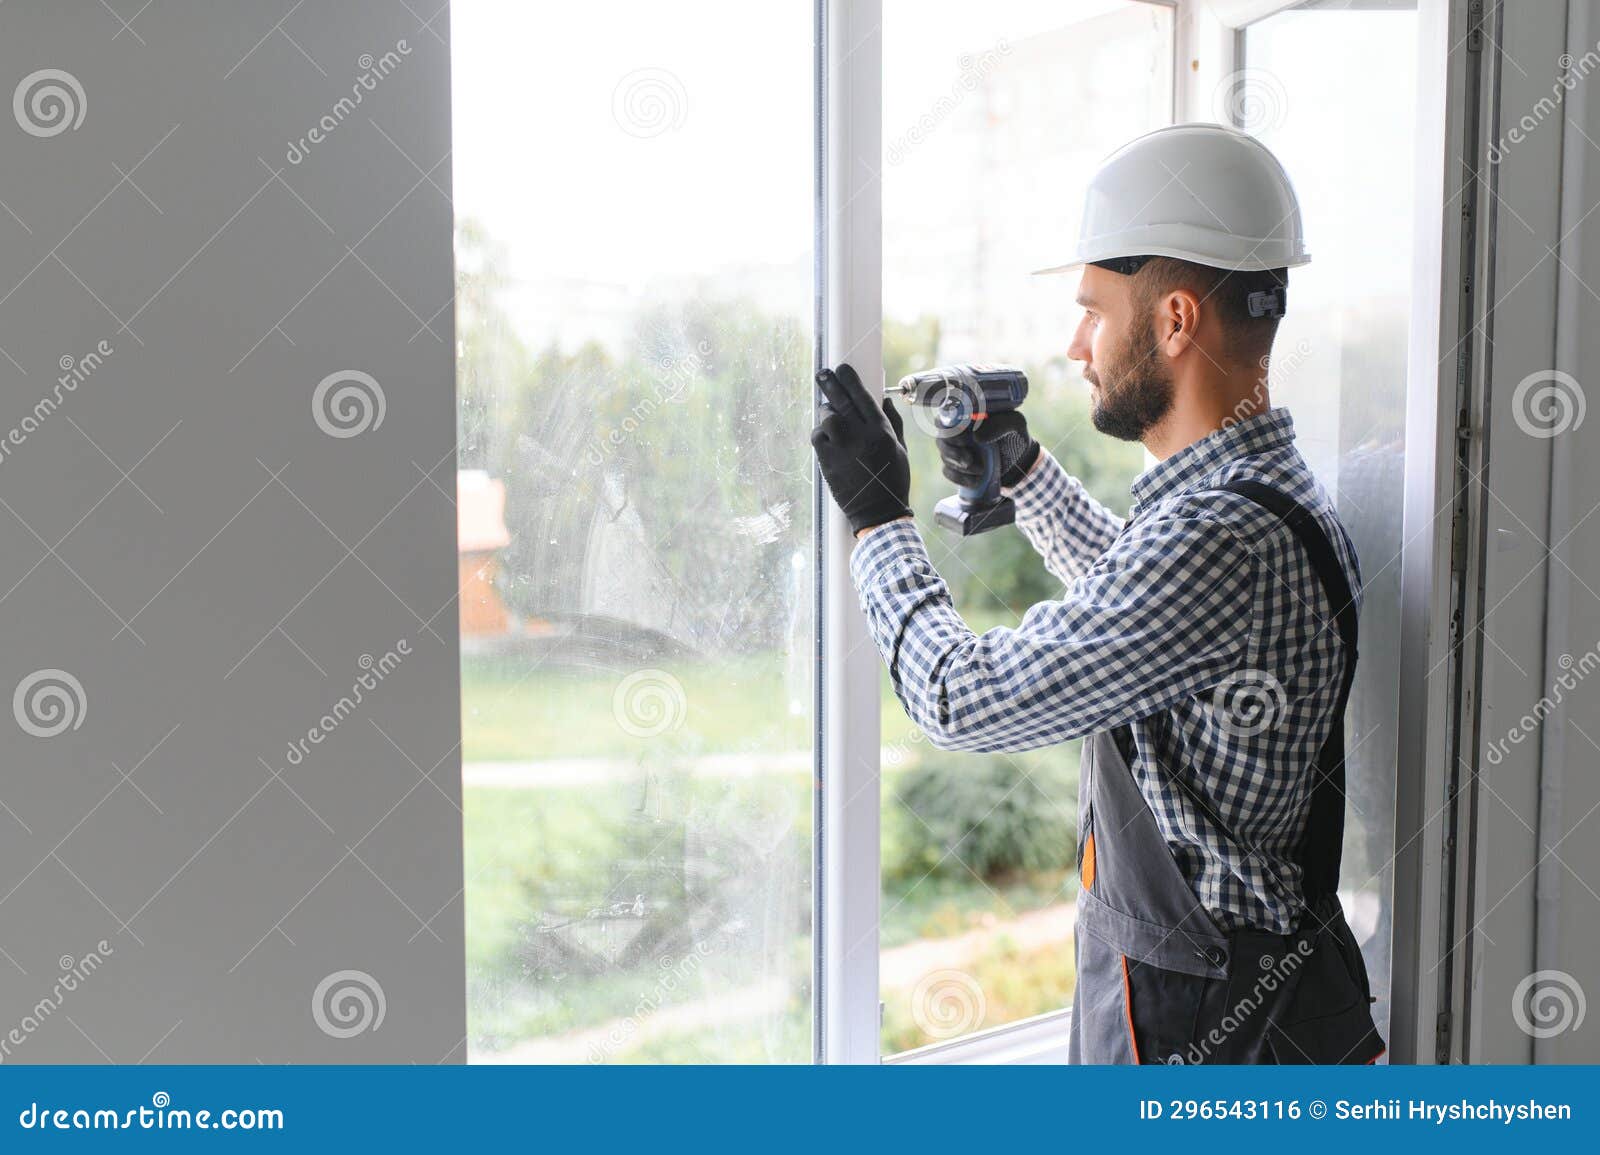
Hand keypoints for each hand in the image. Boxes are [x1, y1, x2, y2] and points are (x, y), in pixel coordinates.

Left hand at [810, 363, 912, 535]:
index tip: (843, 369)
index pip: (863, 397)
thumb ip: (892, 421)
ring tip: (831, 414)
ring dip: (828, 412)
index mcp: (881, 432)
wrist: (878, 512)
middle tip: (823, 373)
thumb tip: (884, 399)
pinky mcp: (827, 460)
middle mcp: (860, 436)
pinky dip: (821, 433)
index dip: (851, 380)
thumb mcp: (900, 449)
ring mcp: (841, 448)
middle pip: (842, 401)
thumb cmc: (892, 480)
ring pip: (827, 417)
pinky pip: (818, 436)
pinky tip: (828, 438)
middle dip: (831, 383)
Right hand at [936, 411, 1039, 489]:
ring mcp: (955, 448)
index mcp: (968, 414)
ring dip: (960, 467)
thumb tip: (976, 436)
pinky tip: (975, 481)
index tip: (964, 439)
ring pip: (944, 456)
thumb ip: (1000, 424)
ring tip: (981, 472)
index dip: (950, 428)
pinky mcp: (956, 465)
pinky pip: (947, 472)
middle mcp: (957, 430)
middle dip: (952, 452)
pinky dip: (959, 478)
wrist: (1020, 460)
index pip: (946, 415)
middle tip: (969, 461)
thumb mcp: (1015, 425)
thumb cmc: (1016, 436)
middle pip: (941, 438)